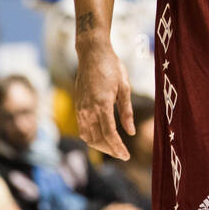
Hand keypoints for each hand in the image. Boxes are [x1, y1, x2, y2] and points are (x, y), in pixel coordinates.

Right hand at [75, 41, 134, 160]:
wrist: (92, 53)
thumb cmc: (112, 67)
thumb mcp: (125, 87)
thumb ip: (126, 111)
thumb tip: (130, 133)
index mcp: (102, 104)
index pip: (109, 134)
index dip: (118, 148)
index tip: (126, 156)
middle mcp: (88, 109)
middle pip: (98, 139)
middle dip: (110, 150)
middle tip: (123, 155)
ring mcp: (81, 108)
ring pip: (88, 137)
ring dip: (100, 146)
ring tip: (114, 148)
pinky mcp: (78, 106)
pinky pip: (82, 129)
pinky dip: (91, 138)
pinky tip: (101, 138)